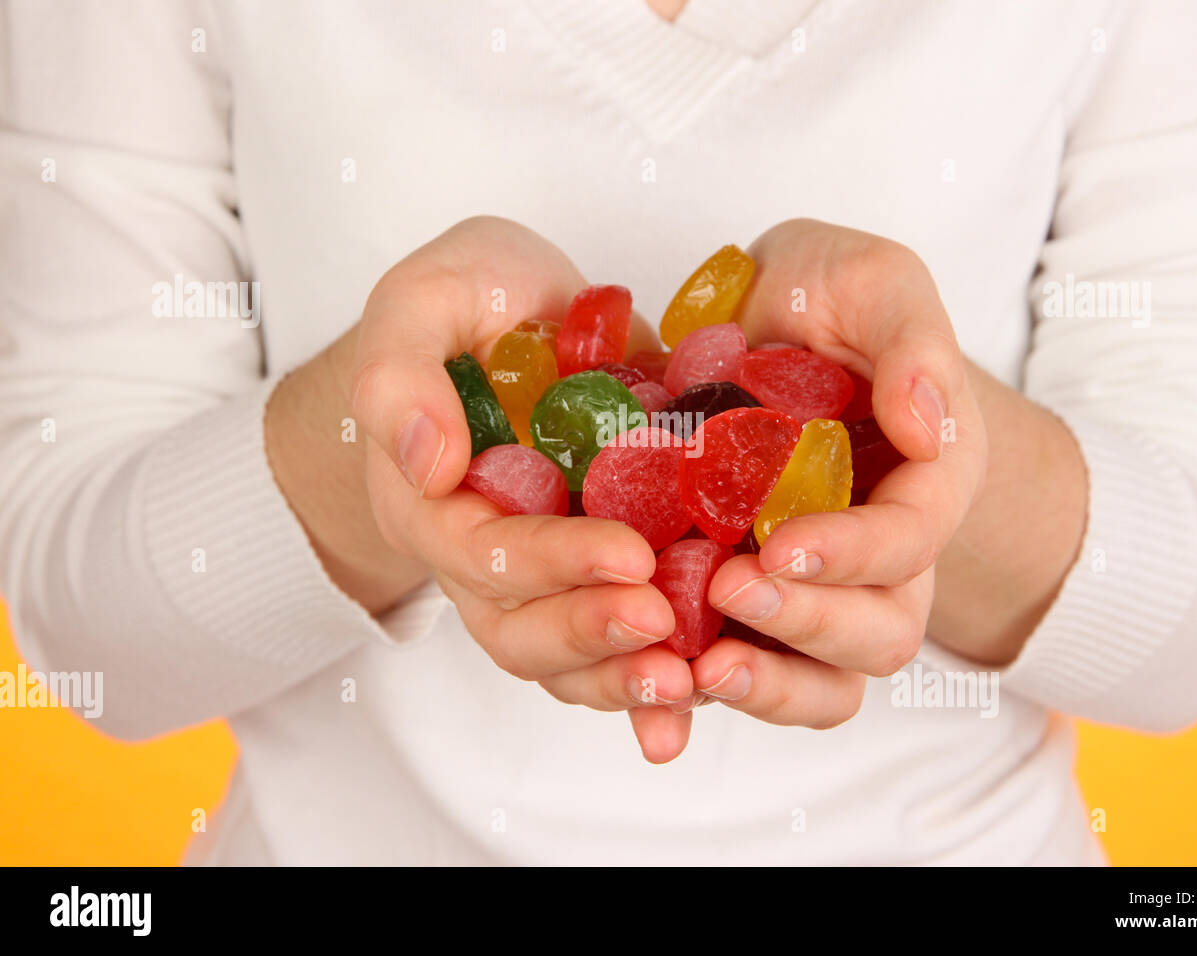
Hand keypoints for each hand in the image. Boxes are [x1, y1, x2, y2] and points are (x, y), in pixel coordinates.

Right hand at [268, 217, 692, 762]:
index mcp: (431, 501)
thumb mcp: (424, 303)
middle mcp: (481, 554)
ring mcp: (542, 572)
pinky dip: (657, 670)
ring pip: (565, 659)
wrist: (515, 314)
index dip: (553, 562)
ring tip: (690, 680)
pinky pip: (619, 639)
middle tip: (663, 622)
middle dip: (590, 634)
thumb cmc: (465, 301)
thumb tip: (428, 461)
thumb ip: (402, 375)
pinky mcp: (599, 566)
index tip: (629, 555)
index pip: (482, 555)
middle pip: (518, 631)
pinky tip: (709, 682)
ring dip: (623, 676)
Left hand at [690, 219, 988, 727]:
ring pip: (826, 681)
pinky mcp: (752, 592)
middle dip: (811, 625)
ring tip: (701, 668)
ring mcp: (817, 583)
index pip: (911, 542)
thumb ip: (913, 340)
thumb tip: (927, 425)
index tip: (780, 544)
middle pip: (881, 634)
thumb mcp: (876, 282)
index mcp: (925, 480)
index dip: (854, 555)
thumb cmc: (830, 294)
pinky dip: (709, 690)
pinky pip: (747, 664)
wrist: (764, 317)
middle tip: (731, 589)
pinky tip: (660, 684)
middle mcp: (881, 550)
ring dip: (770, 686)